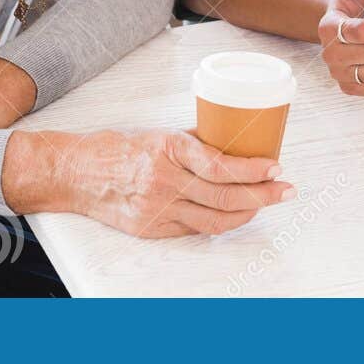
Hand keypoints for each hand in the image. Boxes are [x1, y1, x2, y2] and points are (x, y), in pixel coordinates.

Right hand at [66, 129, 295, 237]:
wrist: (77, 174)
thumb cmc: (121, 148)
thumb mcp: (161, 134)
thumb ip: (196, 144)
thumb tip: (237, 146)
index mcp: (168, 149)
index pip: (220, 166)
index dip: (253, 170)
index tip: (276, 166)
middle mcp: (163, 181)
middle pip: (224, 197)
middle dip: (263, 195)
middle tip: (286, 190)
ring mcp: (157, 210)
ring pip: (214, 220)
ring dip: (247, 213)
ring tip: (266, 202)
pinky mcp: (151, 230)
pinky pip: (195, 229)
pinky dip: (219, 221)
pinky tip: (235, 213)